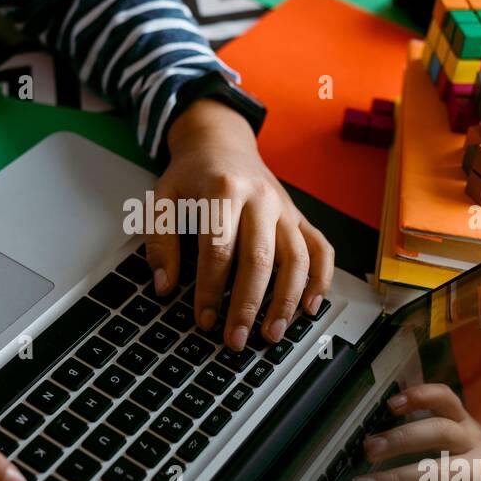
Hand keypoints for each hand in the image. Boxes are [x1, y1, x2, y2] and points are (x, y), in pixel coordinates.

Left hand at [147, 99, 334, 350]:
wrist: (222, 141)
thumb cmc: (191, 174)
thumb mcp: (162, 199)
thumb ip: (159, 242)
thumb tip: (164, 285)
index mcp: (223, 190)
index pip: (219, 249)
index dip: (211, 289)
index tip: (205, 320)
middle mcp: (260, 199)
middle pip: (260, 259)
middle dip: (249, 305)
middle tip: (237, 339)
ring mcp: (285, 209)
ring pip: (297, 258)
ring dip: (287, 300)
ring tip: (273, 334)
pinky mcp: (299, 217)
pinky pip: (320, 248)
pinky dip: (321, 279)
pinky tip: (310, 307)